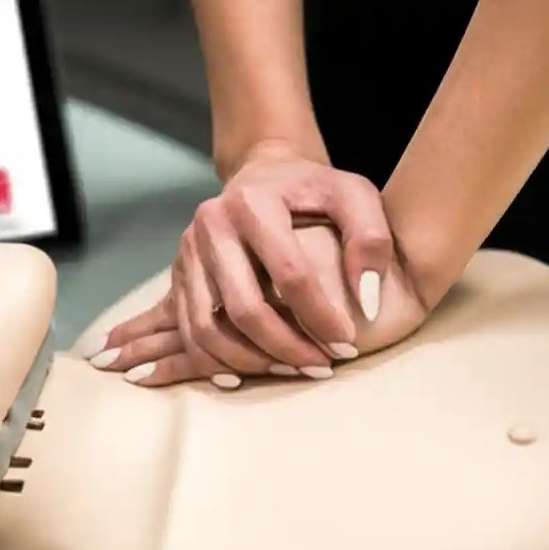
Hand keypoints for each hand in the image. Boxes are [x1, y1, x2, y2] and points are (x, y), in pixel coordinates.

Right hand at [87, 224, 429, 387]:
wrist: (260, 174)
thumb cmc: (312, 190)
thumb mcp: (354, 194)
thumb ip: (371, 239)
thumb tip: (366, 301)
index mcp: (254, 202)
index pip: (289, 273)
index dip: (320, 315)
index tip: (347, 343)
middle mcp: (211, 224)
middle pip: (242, 308)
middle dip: (285, 347)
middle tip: (320, 368)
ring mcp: (187, 251)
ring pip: (207, 328)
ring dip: (249, 361)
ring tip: (290, 371)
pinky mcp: (177, 274)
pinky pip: (188, 332)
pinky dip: (213, 361)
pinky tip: (246, 375)